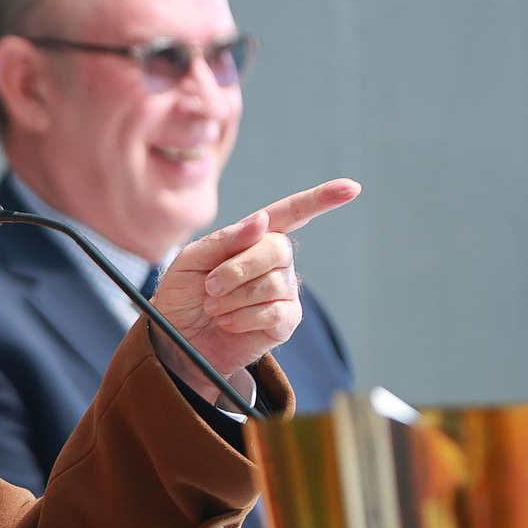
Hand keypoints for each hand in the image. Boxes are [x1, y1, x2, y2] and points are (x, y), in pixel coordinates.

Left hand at [152, 179, 360, 400]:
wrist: (177, 340)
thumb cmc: (182, 295)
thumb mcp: (190, 259)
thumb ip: (224, 239)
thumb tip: (262, 220)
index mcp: (254, 237)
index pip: (292, 213)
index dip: (321, 199)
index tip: (350, 188)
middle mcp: (275, 261)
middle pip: (278, 248)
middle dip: (238, 268)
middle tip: (210, 288)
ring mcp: (283, 290)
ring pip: (273, 283)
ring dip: (234, 298)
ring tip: (214, 307)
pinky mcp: (284, 321)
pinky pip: (275, 312)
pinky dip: (244, 317)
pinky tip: (228, 322)